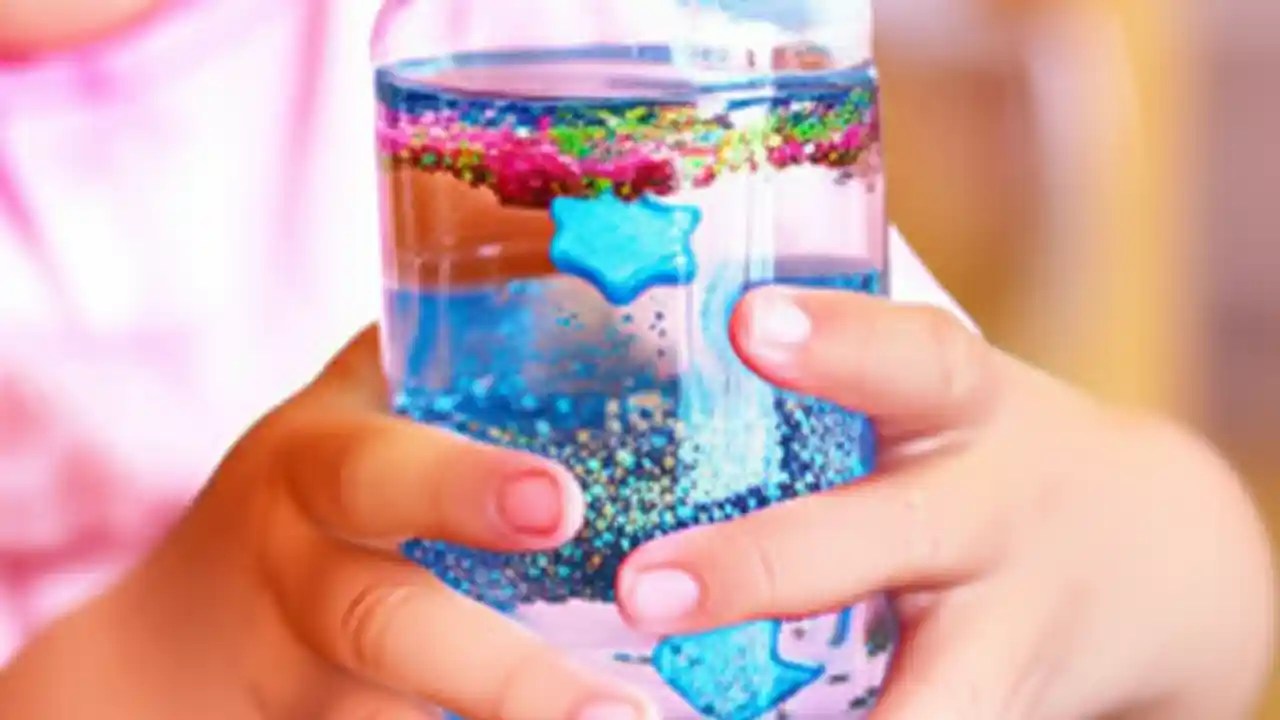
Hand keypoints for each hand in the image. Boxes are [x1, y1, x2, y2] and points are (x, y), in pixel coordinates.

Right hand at [0, 328, 654, 719]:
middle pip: (392, 628)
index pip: (382, 473)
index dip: (462, 490)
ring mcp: (319, 675)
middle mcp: (311, 574)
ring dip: (515, 719)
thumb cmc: (310, 495)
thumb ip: (433, 353)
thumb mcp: (349, 416)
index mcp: (318, 470)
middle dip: (504, 673)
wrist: (183, 643)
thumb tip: (572, 253)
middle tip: (626, 713)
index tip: (561, 507)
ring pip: (398, 714)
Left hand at [616, 289, 1274, 719]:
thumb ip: (851, 368)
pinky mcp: (1007, 711)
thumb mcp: (951, 396)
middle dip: (762, 569)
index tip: (746, 321)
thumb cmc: (994, 457)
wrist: (1165, 561)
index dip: (838, 341)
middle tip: (643, 589)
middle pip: (883, 541)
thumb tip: (679, 304)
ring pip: (936, 696)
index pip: (914, 358)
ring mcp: (1008, 631)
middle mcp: (990, 517)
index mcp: (971, 409)